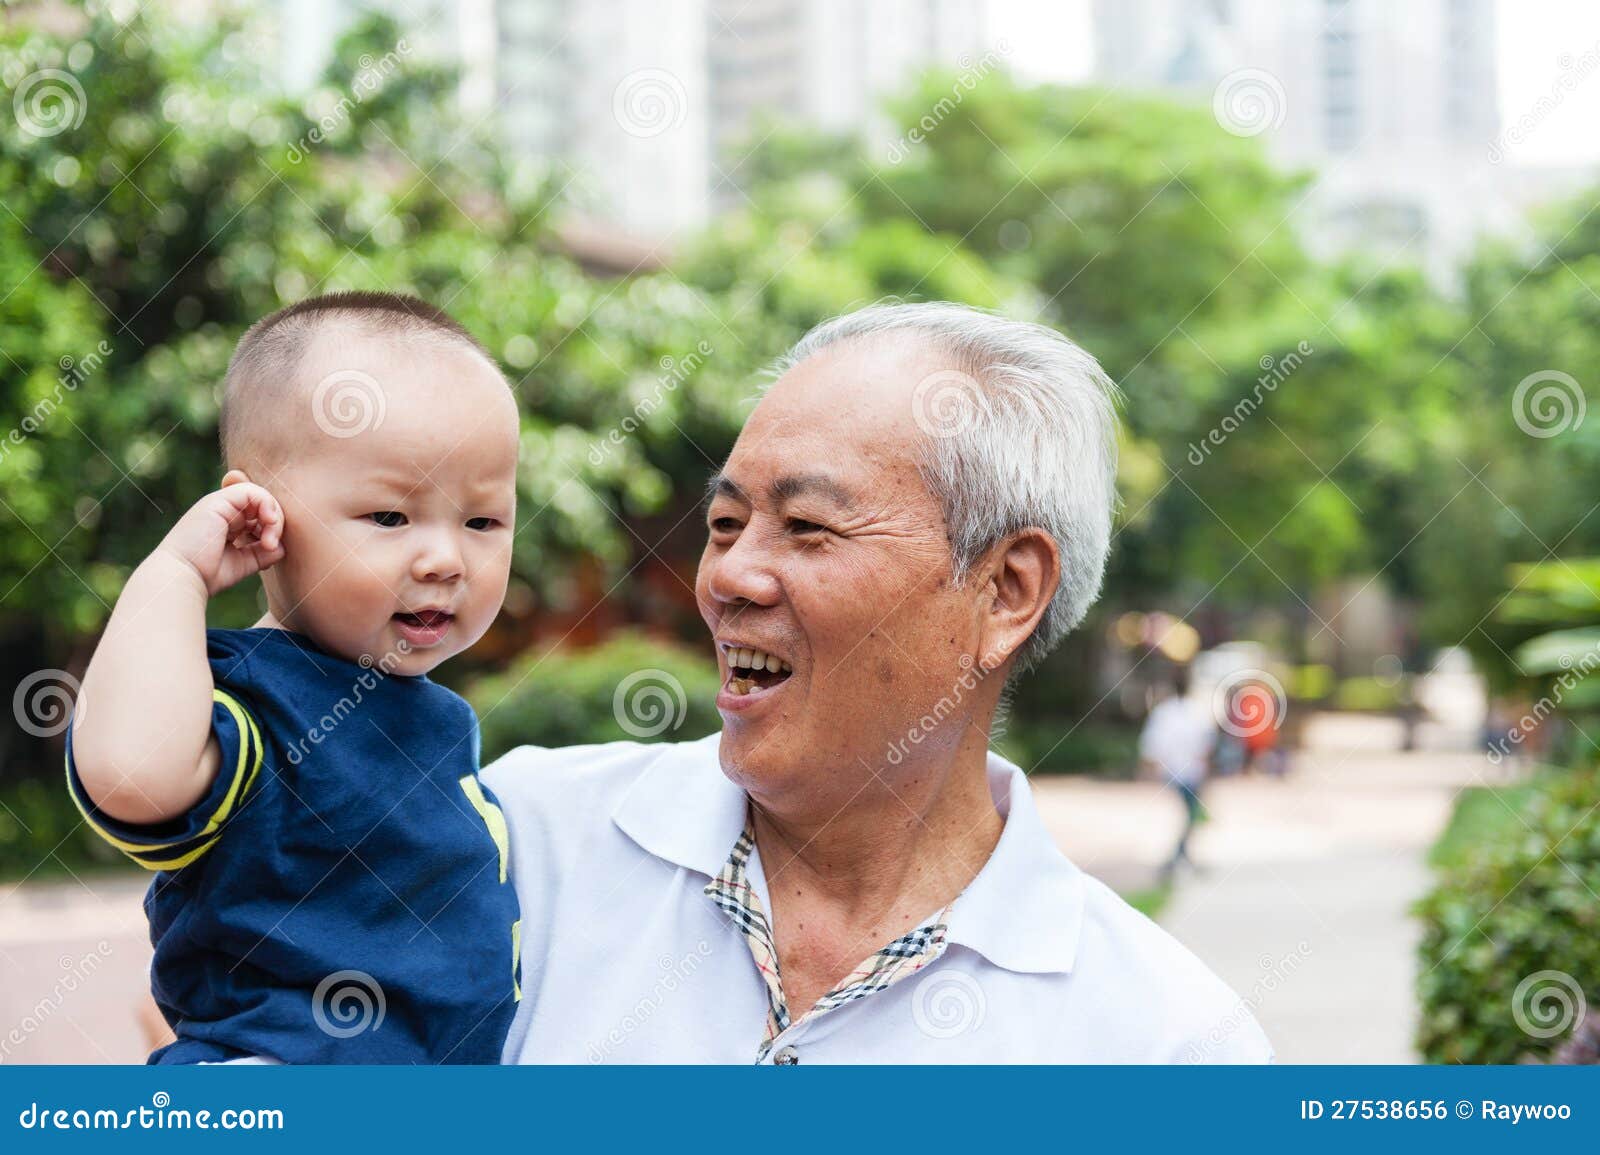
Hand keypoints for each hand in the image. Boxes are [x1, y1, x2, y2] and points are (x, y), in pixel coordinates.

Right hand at [156, 483, 285, 595]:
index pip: (260, 515)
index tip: (271, 550)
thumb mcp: (244, 562)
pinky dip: (267, 506)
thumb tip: (282, 547)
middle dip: (275, 524)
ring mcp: (219, 504)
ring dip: (273, 518)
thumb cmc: (208, 574)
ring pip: (261, 497)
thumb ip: (263, 552)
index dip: (271, 529)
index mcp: (227, 523)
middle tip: (271, 546)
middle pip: (263, 505)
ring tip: (269, 541)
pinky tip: (268, 524)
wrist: (183, 576)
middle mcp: (223, 510)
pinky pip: (252, 492)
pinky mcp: (217, 501)